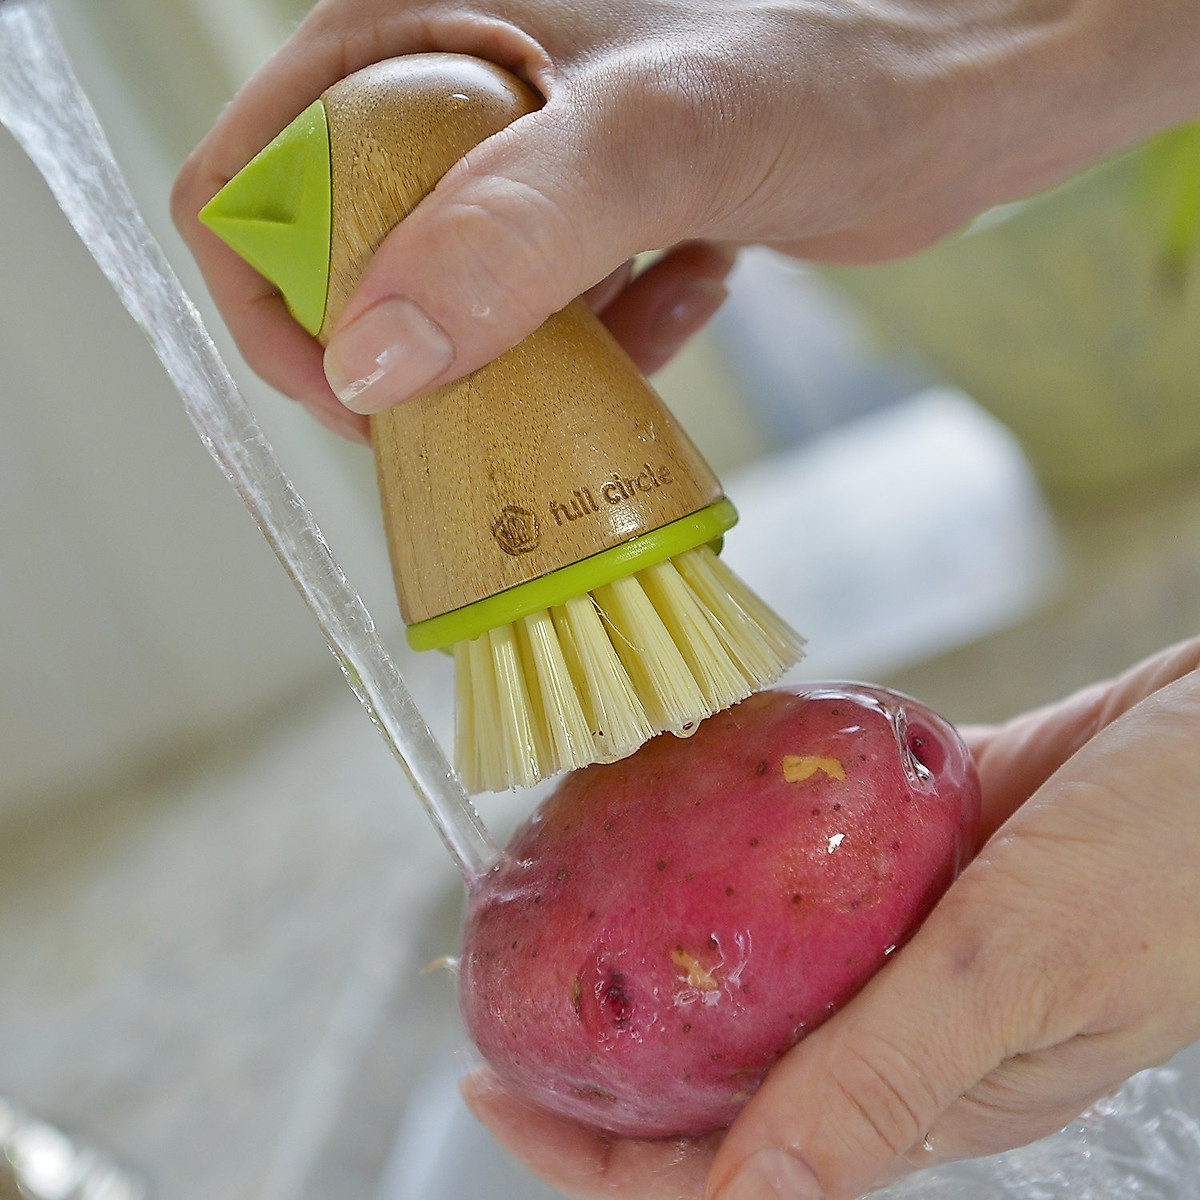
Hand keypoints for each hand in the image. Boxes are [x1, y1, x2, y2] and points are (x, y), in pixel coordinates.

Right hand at [172, 0, 1199, 438]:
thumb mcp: (652, 142)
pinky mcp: (593, 212)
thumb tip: (369, 359)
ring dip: (515, 364)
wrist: (962, 93)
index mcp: (412, 33)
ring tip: (598, 368)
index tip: (367, 401)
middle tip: (488, 409)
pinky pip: (548, 311)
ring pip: (452, 300)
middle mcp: (451, 94)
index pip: (250, 180)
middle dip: (408, 354)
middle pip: (346, 260)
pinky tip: (679, 307)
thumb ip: (504, 236)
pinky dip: (604, 342)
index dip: (281, 305)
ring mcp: (525, 161)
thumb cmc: (826, 70)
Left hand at [461, 636, 1199, 1198]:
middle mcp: (901, 1016)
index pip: (728, 1160)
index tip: (491, 1088)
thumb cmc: (1173, 860)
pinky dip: (736, 825)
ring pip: (755, 945)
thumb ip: (884, 1075)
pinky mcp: (919, 843)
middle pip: (720, 1052)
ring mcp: (907, 926)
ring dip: (662, 921)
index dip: (597, 1149)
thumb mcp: (1020, 969)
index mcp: (924, 1089)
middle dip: (607, 1027)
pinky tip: (682, 788)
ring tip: (569, 871)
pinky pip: (802, 846)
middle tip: (510, 964)